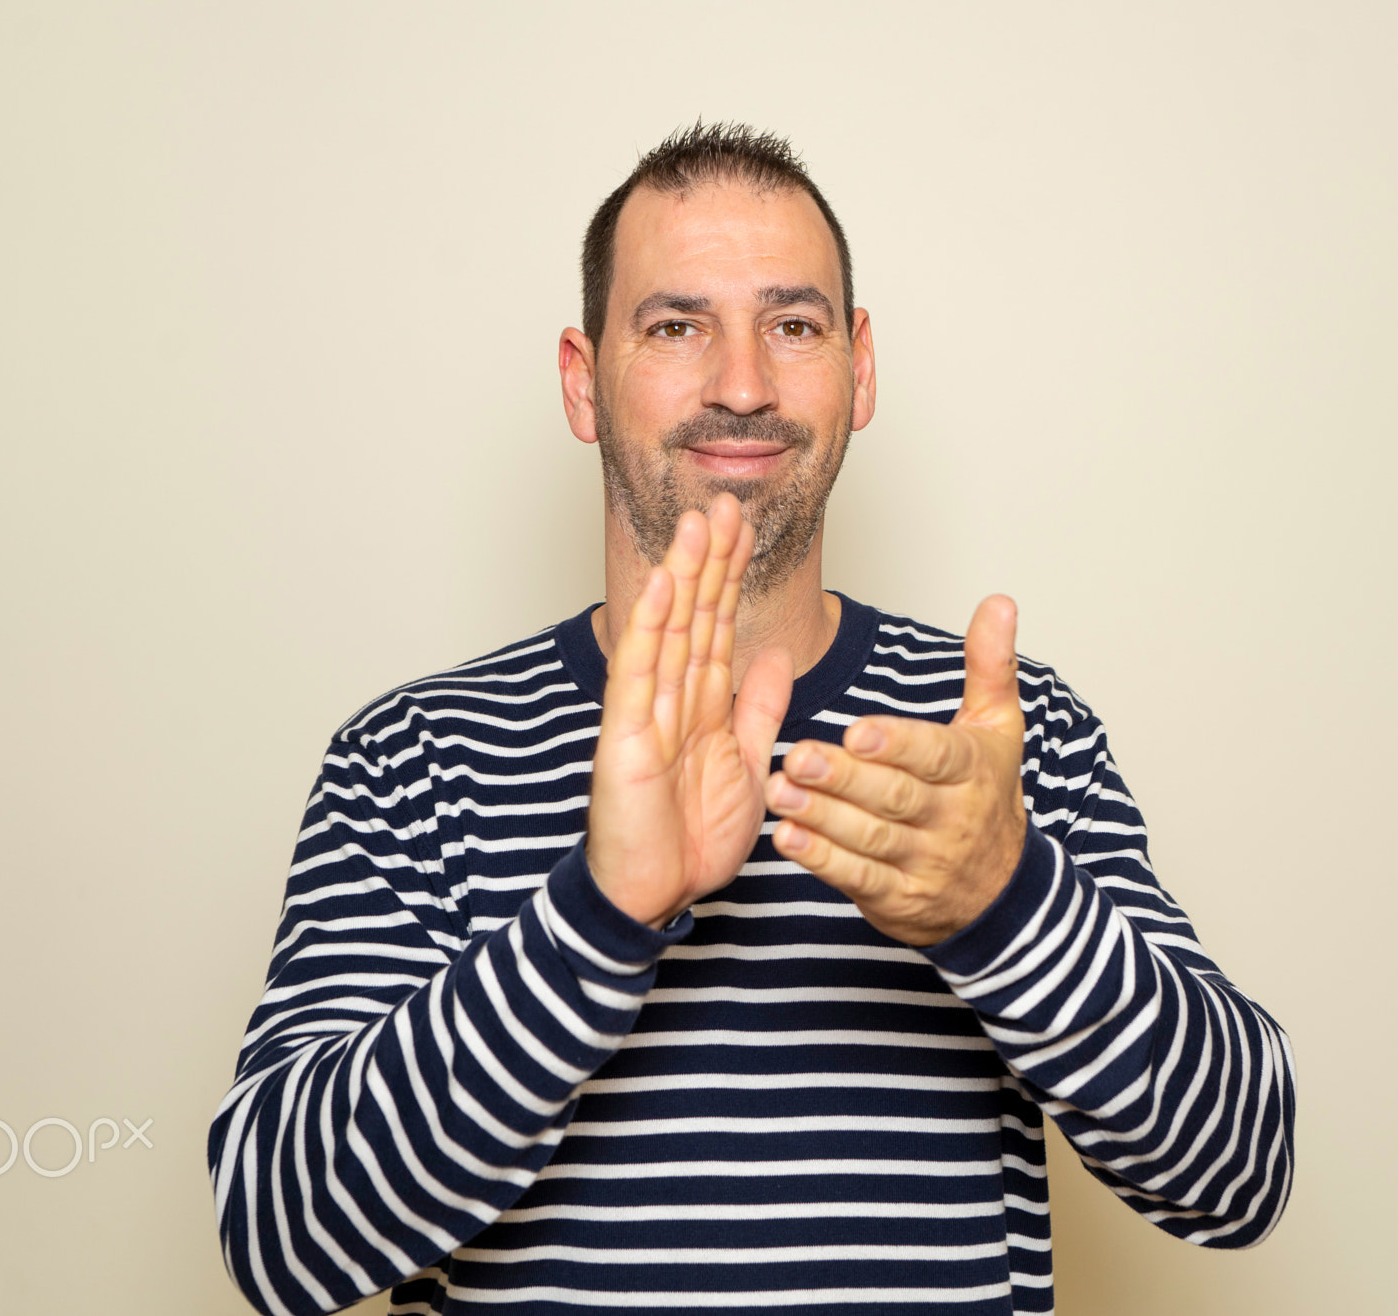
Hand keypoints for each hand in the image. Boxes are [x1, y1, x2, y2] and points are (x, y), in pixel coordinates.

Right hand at [586, 494, 792, 926]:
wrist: (655, 897)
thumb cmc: (689, 840)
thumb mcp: (746, 766)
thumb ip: (757, 710)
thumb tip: (772, 656)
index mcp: (701, 704)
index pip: (719, 624)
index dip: (732, 575)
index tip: (747, 525)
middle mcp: (672, 699)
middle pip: (694, 615)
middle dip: (711, 559)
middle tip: (727, 501)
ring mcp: (645, 714)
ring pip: (667, 632)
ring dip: (681, 575)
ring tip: (697, 523)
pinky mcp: (625, 738)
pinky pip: (637, 675)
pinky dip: (647, 629)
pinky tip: (658, 585)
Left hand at [764, 594, 1027, 945]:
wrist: (1001, 892)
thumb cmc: (988, 795)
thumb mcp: (999, 728)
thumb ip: (990, 664)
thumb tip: (999, 602)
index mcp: (973, 772)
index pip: (936, 756)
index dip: (897, 744)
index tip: (856, 730)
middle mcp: (951, 819)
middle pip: (896, 797)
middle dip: (845, 777)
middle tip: (797, 755)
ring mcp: (925, 863)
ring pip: (871, 839)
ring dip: (822, 816)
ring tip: (779, 790)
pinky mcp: (898, 899)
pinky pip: (858, 879)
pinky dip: (821, 860)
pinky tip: (787, 837)